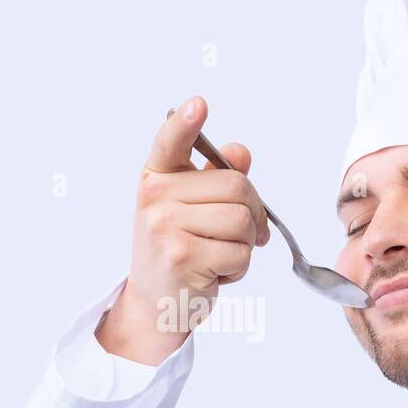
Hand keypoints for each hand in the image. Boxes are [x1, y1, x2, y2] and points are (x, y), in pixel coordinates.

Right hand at [96, 95, 268, 364]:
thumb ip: (216, 178)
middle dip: (253, 214)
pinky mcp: (182, 255)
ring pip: (243, 220)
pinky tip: (215, 273)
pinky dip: (239, 267)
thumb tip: (241, 153)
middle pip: (237, 186)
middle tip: (244, 235)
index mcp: (156, 178)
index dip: (185, 122)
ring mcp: (165, 226)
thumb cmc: (177, 250)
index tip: (198, 104)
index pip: (170, 141)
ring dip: (245, 244)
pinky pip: (240, 252)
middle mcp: (155, 197)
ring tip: (220, 255)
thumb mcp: (190, 209)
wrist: (155, 303)